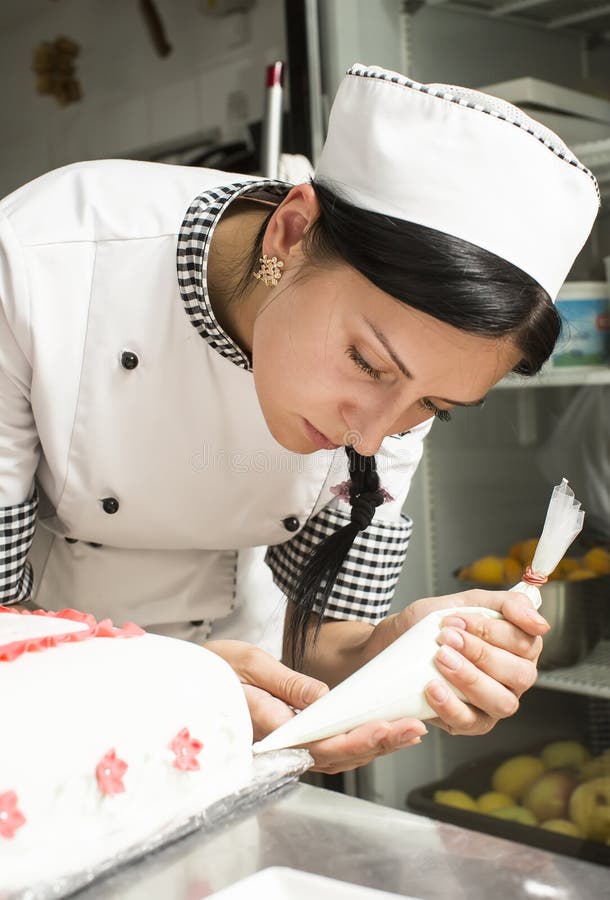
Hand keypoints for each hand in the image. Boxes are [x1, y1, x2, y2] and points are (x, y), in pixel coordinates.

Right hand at [205, 639, 426, 773]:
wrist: (185, 680)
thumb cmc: (211, 669)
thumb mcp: (248, 663)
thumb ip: (286, 684)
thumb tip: (322, 699)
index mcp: (268, 727)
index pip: (320, 743)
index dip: (356, 739)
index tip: (385, 728)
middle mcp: (278, 744)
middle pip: (335, 754)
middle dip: (377, 743)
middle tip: (413, 730)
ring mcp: (283, 744)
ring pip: (334, 755)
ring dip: (372, 745)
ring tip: (408, 731)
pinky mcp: (287, 737)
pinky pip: (325, 746)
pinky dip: (355, 739)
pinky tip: (380, 729)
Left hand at [368, 589, 548, 737]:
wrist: (395, 642)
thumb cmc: (435, 624)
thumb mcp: (467, 602)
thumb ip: (506, 603)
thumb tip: (537, 619)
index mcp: (520, 647)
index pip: (527, 641)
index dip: (493, 629)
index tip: (458, 618)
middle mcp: (514, 678)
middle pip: (520, 673)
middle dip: (481, 652)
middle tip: (447, 637)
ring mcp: (495, 703)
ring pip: (502, 702)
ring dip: (470, 678)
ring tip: (441, 658)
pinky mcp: (471, 723)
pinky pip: (471, 723)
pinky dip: (451, 705)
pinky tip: (433, 687)